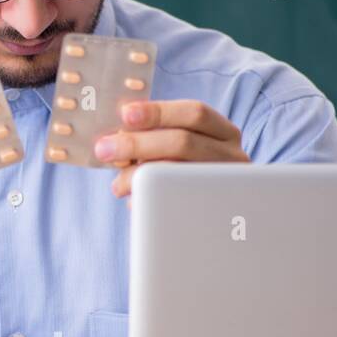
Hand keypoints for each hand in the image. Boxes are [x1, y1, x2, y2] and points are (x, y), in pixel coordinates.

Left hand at [94, 99, 248, 199]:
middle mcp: (233, 155)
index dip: (158, 111)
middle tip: (103, 150)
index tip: (125, 114)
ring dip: (137, 176)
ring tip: (117, 185)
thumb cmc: (184, 177)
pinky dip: (149, 200)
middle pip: (184, 142)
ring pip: (178, 175)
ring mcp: (227, 186)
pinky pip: (176, 204)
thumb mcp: (177, 152)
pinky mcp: (216, 212)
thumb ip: (154, 139)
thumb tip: (113, 140)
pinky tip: (134, 202)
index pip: (195, 113)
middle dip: (137, 144)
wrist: (216, 224)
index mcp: (224, 132)